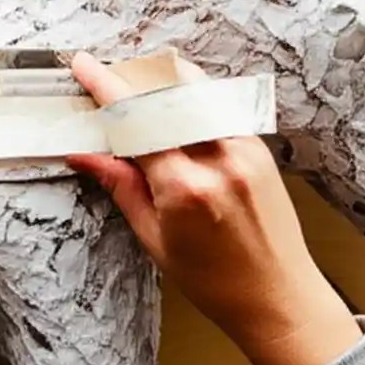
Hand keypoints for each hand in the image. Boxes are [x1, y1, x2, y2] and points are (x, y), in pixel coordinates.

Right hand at [68, 53, 360, 364]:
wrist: (279, 298)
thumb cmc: (217, 281)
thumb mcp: (154, 238)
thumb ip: (121, 186)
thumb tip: (84, 155)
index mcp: (186, 187)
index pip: (138, 121)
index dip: (106, 86)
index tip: (85, 66)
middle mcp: (220, 159)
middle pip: (169, 90)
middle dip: (133, 76)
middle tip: (107, 76)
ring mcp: (245, 148)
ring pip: (198, 89)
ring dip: (163, 79)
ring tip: (138, 86)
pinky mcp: (259, 147)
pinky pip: (219, 105)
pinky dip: (191, 96)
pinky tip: (174, 104)